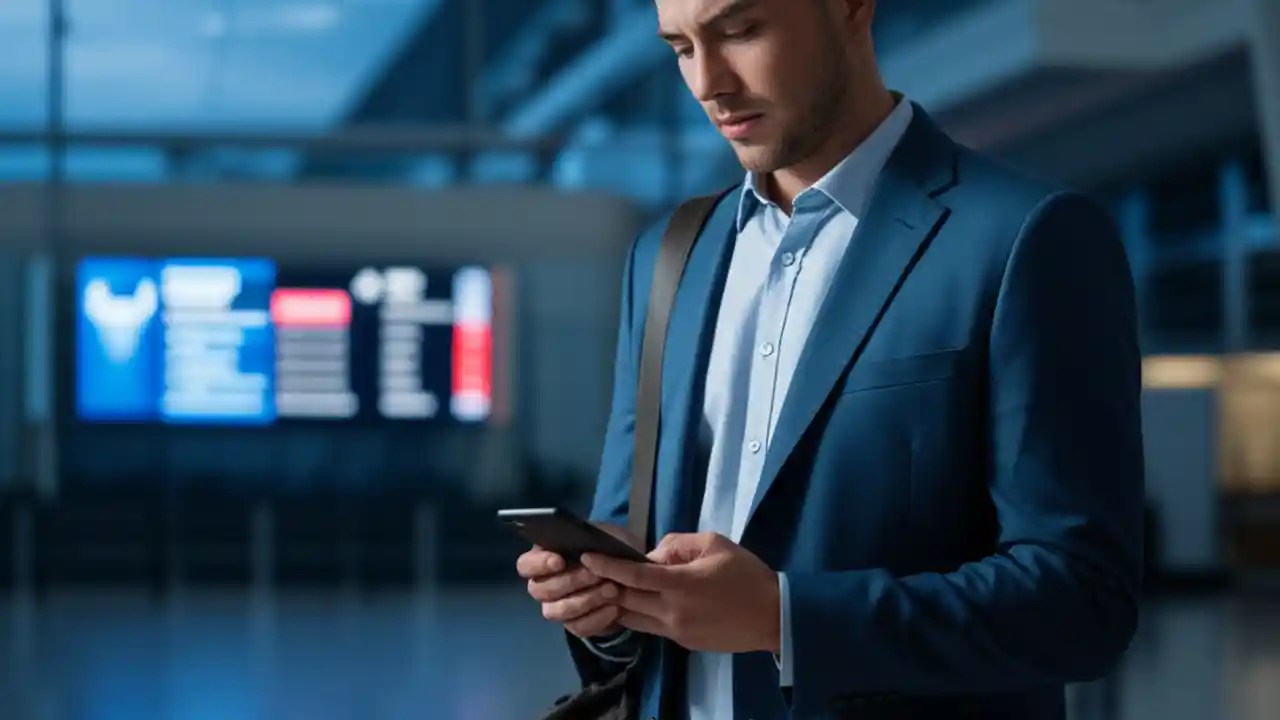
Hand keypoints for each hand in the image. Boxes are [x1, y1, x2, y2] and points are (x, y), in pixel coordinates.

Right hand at [516, 523, 640, 638]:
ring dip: (585, 600)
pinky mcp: (574, 625)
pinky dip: (597, 618)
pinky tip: (614, 608)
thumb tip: (582, 545)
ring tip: (612, 590)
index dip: (538, 564)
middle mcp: (543, 586)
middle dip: (570, 581)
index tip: (559, 561)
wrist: (628, 576)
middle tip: (596, 573)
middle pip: (540, 590)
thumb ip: (588, 537)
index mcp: (543, 559)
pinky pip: (578, 627)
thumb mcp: (602, 536)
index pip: (525, 565)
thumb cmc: (608, 550)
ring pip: (556, 611)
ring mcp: (556, 608)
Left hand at [581, 532, 780, 653]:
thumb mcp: (715, 544)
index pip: (633, 576)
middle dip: (606, 585)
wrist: (772, 615)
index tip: (587, 557)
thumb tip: (652, 555)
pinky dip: (638, 615)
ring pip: (633, 619)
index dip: (607, 566)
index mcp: (680, 584)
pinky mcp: (682, 642)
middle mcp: (672, 611)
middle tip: (590, 572)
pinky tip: (636, 603)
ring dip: (618, 604)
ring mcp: (676, 631)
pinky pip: (651, 627)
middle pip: (625, 600)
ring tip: (606, 588)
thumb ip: (678, 545)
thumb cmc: (746, 574)